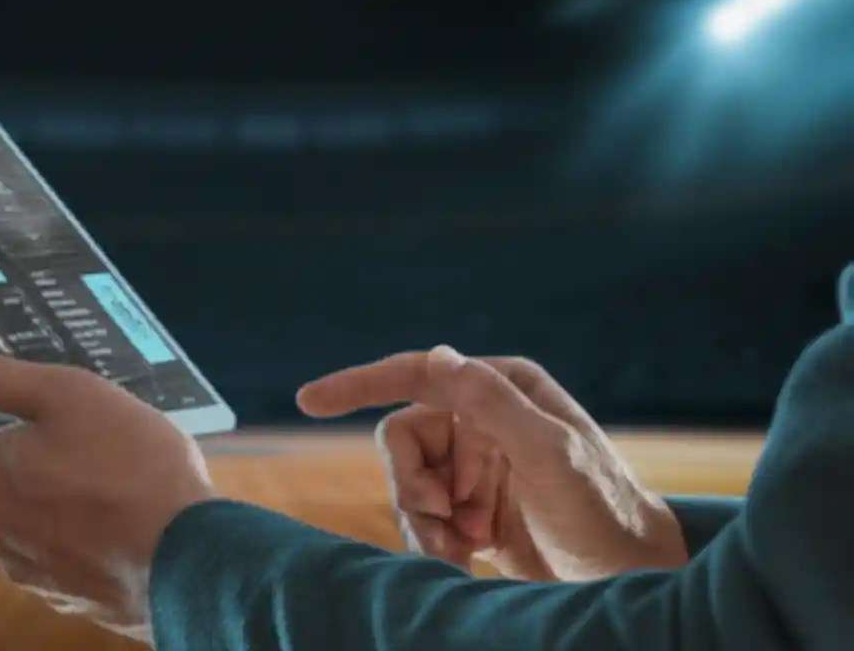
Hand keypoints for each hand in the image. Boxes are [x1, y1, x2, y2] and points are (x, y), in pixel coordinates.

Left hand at [0, 336, 215, 641]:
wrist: (189, 558)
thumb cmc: (129, 465)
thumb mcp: (61, 393)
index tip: (32, 385)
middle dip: (23, 440)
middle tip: (82, 420)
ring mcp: (21, 566)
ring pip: (22, 505)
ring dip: (50, 483)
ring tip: (109, 464)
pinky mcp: (60, 591)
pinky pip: (56, 542)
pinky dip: (76, 523)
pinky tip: (118, 508)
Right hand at [297, 346, 688, 580]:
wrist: (626, 580)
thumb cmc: (602, 512)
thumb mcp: (550, 454)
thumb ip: (492, 403)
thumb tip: (438, 356)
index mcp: (504, 388)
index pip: (417, 374)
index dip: (359, 383)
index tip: (309, 400)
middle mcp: (485, 418)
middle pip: (404, 439)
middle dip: (411, 486)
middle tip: (440, 521)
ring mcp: (476, 464)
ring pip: (408, 483)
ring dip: (422, 521)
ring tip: (460, 551)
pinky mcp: (472, 507)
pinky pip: (421, 516)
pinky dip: (432, 541)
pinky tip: (467, 559)